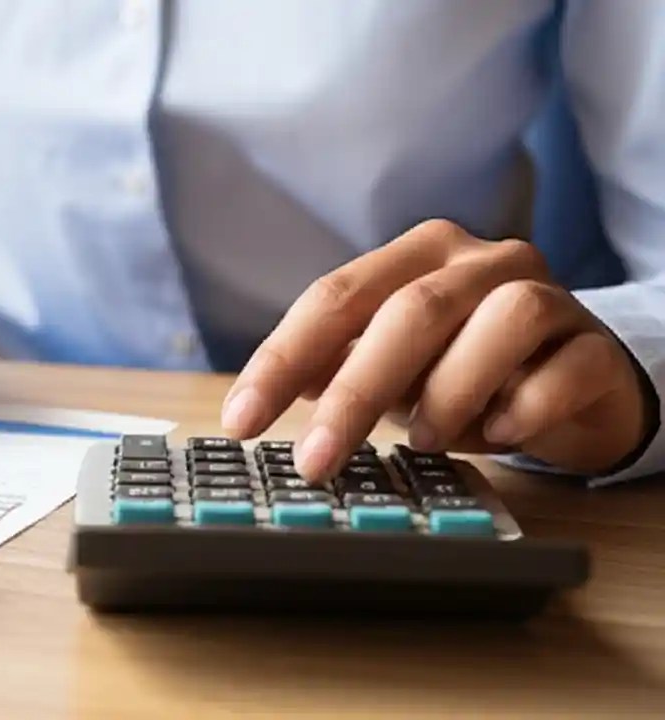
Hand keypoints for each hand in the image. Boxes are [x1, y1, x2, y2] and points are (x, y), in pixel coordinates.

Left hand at [221, 219, 649, 481]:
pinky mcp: (597, 345)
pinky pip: (566, 369)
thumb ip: (332, 370)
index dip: (282, 359)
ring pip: (502, 322)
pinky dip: (526, 408)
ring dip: (452, 392)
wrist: (574, 385)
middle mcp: (480, 263)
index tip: (241, 419)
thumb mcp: (389, 371)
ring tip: (426, 439)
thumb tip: (256, 399)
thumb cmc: (464, 373)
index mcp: (416, 257)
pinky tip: (500, 434)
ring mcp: (548, 294)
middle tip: (316, 460)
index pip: (336, 297)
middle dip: (354, 392)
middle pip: (411, 309)